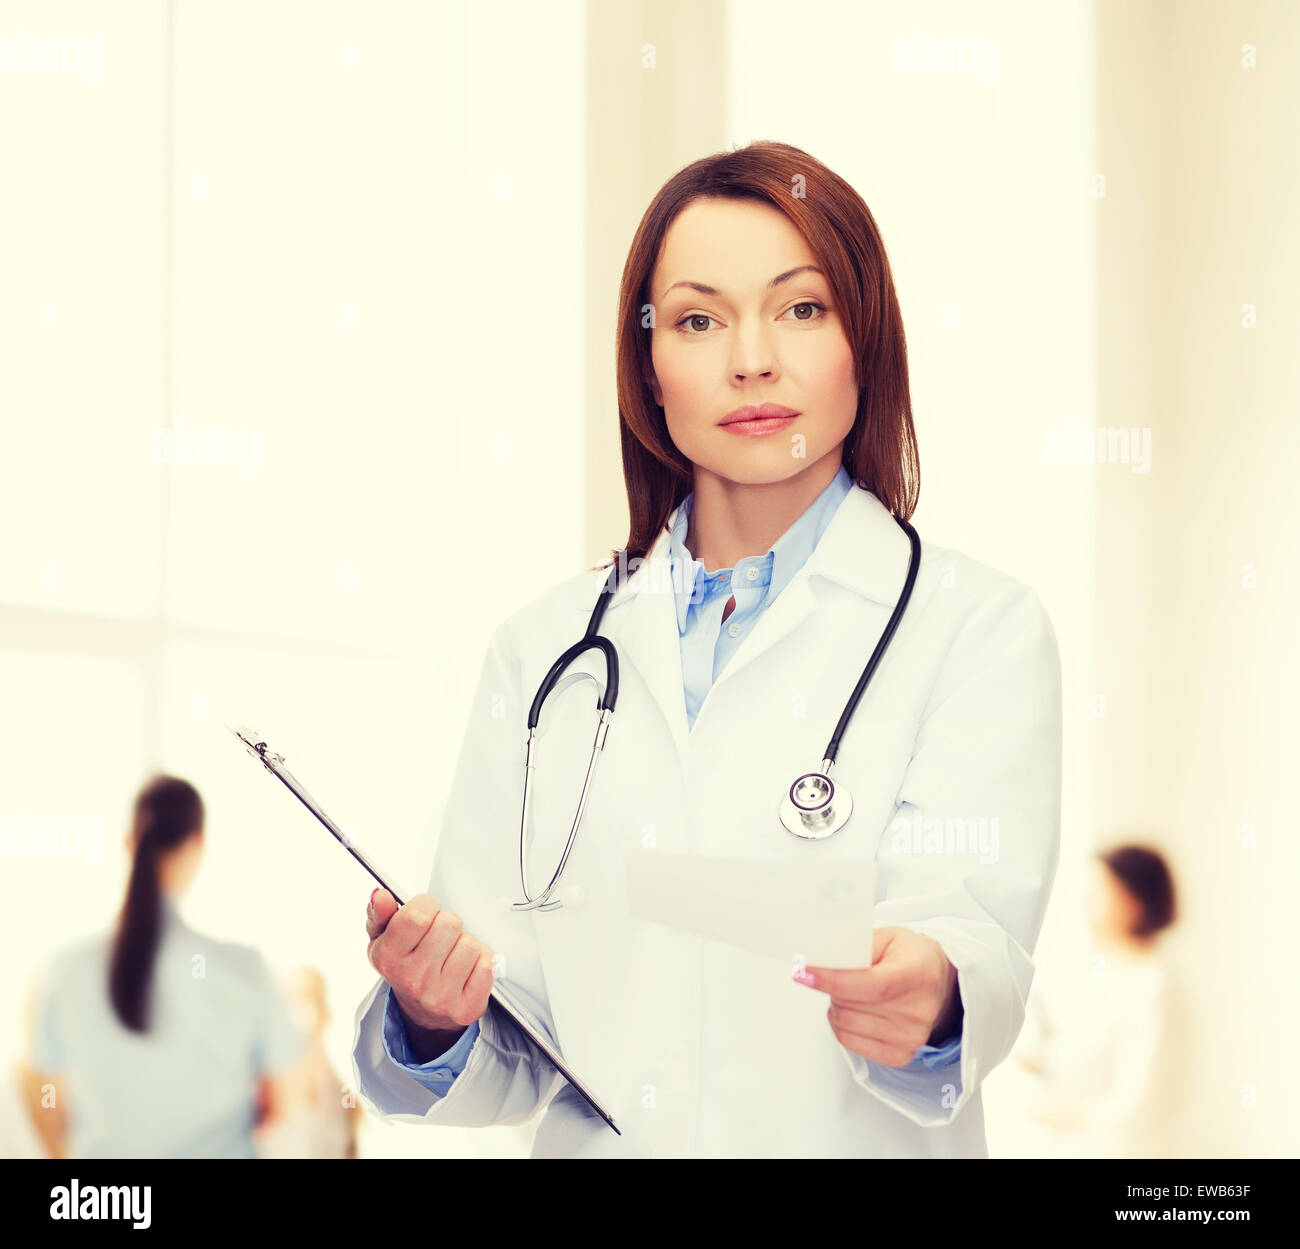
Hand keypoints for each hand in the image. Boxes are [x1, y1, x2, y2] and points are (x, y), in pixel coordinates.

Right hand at [365, 888, 495, 1037]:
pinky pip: (486, 964)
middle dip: (448, 924)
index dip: (427, 905)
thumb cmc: (406, 966)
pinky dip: (481, 961)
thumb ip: (380, 912)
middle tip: (439, 937)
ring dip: (464, 943)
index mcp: (388, 959)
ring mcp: (440, 997)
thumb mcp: (384, 939)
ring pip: (470, 944)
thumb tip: (381, 895)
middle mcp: (413, 980)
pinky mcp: (465, 1008)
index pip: (417, 915)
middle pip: (450, 923)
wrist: (423, 1012)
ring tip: (451, 955)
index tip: (426, 911)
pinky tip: (466, 969)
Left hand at [795, 926, 960, 1067]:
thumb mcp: (888, 937)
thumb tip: (821, 959)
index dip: (833, 980)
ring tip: (851, 992)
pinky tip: (854, 1012)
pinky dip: (843, 1027)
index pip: (871, 984)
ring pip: (845, 1025)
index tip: (805, 972)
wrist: (939, 982)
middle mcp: (918, 1009)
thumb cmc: (911, 956)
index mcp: (918, 974)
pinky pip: (852, 1044)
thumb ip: (856, 945)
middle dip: (832, 988)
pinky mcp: (901, 1055)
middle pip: (852, 1005)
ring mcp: (911, 1036)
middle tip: (840, 975)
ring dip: (837, 1006)